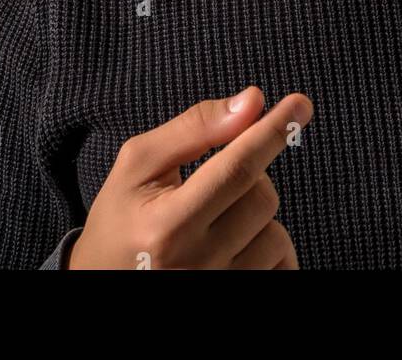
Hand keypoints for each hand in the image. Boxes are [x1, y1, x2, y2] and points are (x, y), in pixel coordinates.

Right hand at [66, 87, 311, 268]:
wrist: (101, 280)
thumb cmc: (120, 217)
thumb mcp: (139, 163)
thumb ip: (196, 127)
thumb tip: (252, 102)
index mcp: (167, 225)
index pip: (236, 169)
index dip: (272, 132)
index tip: (300, 105)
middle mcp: (195, 264)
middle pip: (263, 198)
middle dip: (250, 177)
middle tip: (214, 185)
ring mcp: (217, 287)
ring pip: (276, 234)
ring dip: (256, 216)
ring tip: (215, 222)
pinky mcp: (234, 299)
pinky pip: (282, 267)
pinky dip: (269, 248)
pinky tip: (238, 244)